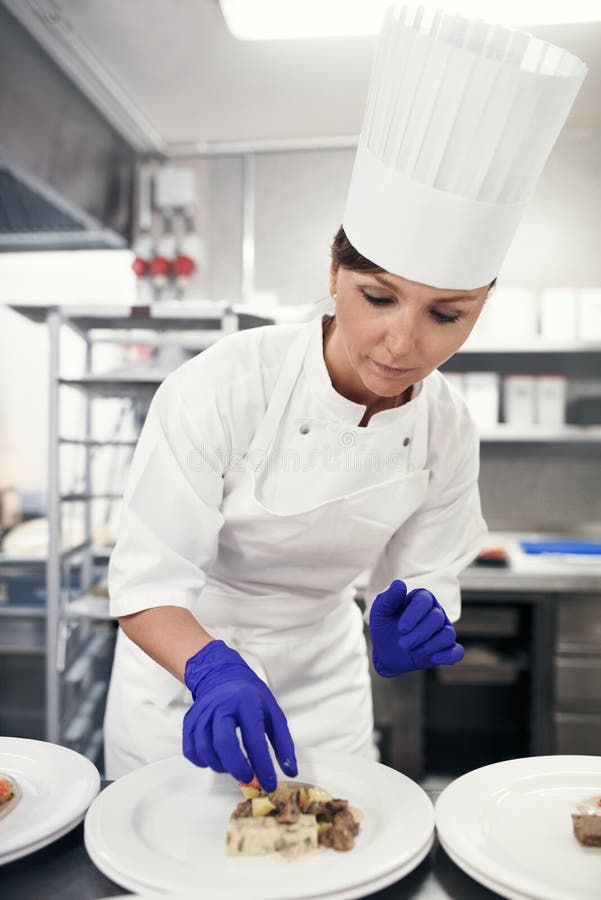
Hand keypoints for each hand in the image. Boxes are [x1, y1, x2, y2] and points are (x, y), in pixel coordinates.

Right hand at [183, 640, 296, 791]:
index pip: (254, 738)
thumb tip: (289, 771)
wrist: (222, 676)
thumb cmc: (250, 697)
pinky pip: (190, 749)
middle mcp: (221, 705)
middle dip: (236, 767)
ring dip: (220, 766)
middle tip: (248, 778)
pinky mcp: (189, 720)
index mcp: (246, 702)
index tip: (270, 784)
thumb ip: (283, 743)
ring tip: (234, 767)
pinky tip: (217, 761)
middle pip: (223, 742)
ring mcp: (202, 712)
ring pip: (204, 748)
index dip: (262, 765)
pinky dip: (202, 762)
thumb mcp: (273, 713)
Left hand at [369, 580, 463, 676]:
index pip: (424, 600)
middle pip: (437, 618)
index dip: (414, 615)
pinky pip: (457, 652)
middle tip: (402, 644)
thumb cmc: (384, 625)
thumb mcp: (381, 611)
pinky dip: (447, 656)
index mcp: (421, 598)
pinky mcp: (446, 649)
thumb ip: (390, 598)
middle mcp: (435, 611)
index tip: (400, 629)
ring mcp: (443, 630)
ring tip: (413, 650)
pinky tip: (433, 658)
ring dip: (429, 646)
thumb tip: (400, 584)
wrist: (385, 650)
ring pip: (448, 634)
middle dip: (419, 634)